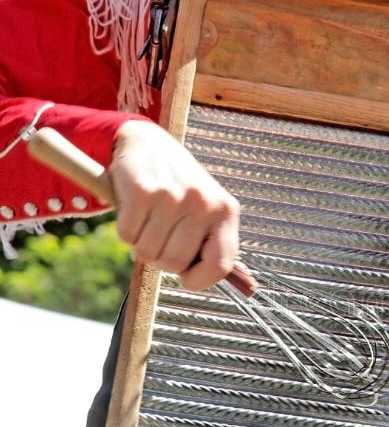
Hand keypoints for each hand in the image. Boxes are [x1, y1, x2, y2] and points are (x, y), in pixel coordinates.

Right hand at [109, 120, 239, 290]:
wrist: (146, 142)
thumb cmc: (179, 187)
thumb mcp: (206, 210)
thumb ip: (211, 243)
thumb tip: (225, 285)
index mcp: (226, 211)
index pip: (221, 265)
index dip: (199, 279)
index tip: (186, 276)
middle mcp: (204, 203)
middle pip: (175, 264)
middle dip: (161, 259)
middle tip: (160, 236)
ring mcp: (174, 196)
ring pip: (148, 253)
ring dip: (141, 243)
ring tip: (148, 219)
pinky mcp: (143, 190)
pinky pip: (127, 235)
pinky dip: (125, 229)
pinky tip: (134, 209)